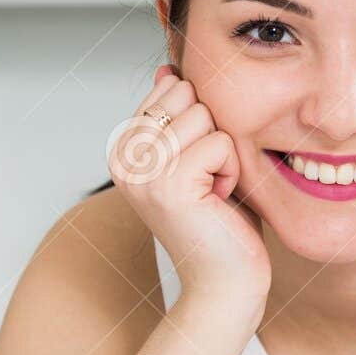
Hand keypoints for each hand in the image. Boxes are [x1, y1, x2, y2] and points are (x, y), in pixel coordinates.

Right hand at [111, 65, 271, 306]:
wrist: (225, 284)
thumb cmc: (221, 224)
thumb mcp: (198, 158)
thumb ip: (181, 119)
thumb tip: (167, 71)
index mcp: (122, 148)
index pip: (169, 90)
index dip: (201, 123)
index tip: (199, 168)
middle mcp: (123, 158)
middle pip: (186, 96)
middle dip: (213, 132)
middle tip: (210, 180)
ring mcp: (141, 172)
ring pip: (204, 115)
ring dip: (225, 153)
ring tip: (215, 191)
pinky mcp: (168, 185)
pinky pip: (220, 142)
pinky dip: (233, 169)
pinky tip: (221, 200)